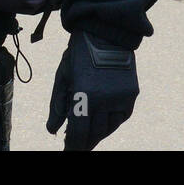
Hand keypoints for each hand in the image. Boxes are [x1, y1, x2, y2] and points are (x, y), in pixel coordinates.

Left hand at [46, 31, 138, 150]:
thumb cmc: (79, 54)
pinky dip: (110, 124)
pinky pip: (120, 118)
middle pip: (93, 134)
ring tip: (87, 136)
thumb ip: (57, 105)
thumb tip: (52, 130)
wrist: (106, 32)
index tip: (67, 152)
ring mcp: (120, 98)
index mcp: (84, 95)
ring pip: (108, 129)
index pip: (78, 133)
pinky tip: (101, 123)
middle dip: (83, 143)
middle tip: (75, 147)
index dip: (72, 147)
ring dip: (97, 135)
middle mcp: (104, 100)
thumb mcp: (63, 76)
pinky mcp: (131, 94)